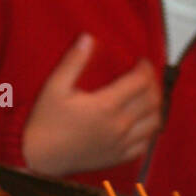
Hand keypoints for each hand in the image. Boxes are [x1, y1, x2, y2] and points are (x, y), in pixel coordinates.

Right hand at [22, 33, 161, 175]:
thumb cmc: (45, 121)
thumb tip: (87, 38)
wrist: (40, 158)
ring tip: (148, 97)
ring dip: (156, 107)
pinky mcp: (118, 157)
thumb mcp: (55, 87)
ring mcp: (121, 143)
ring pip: (154, 123)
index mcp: (106, 105)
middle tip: (146, 76)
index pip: (141, 82)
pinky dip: (149, 131)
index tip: (141, 61)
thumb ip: (73, 61)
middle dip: (154, 84)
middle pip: (153, 101)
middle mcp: (119, 125)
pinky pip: (145, 144)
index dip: (146, 68)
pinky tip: (142, 123)